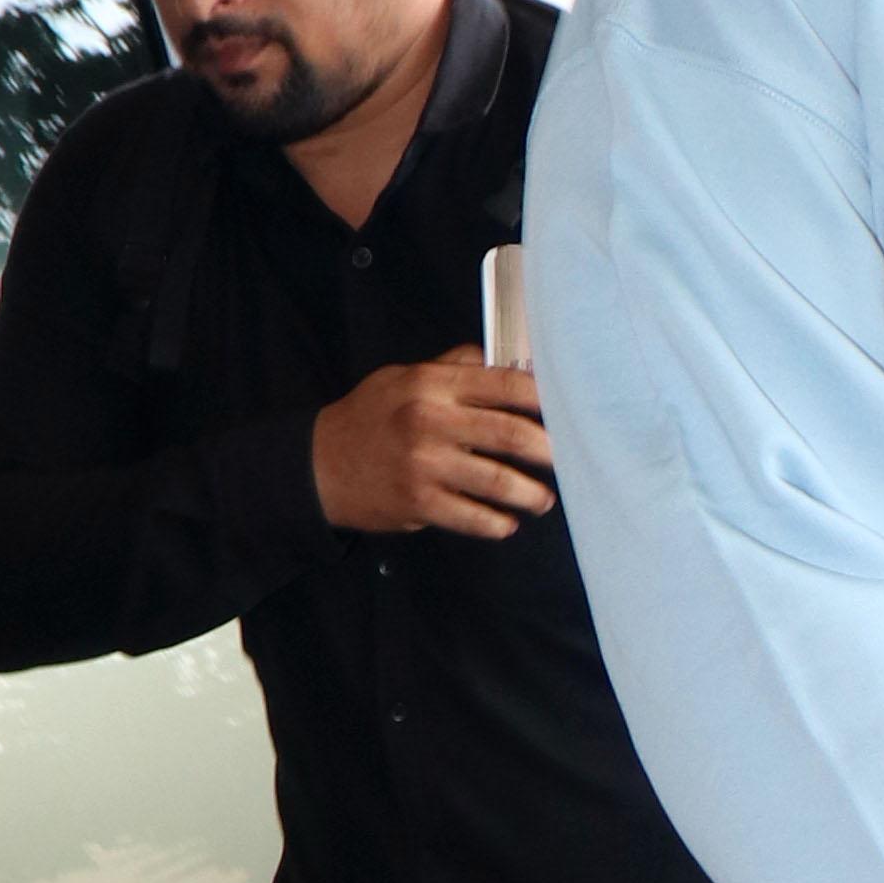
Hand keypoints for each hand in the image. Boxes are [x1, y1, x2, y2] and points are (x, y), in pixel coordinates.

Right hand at [311, 347, 555, 539]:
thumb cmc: (368, 418)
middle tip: (564, 460)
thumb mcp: (403, 378)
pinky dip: (496, 523)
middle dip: (548, 450)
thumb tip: (498, 359)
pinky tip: (507, 523)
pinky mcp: (418, 501)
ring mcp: (425, 464)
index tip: (565, 410)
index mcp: (432, 384)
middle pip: (510, 433)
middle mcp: (430, 420)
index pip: (503, 384)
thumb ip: (452, 369)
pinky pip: (471, 516)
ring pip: (497, 481)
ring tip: (542, 500)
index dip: (542, 397)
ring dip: (530, 494)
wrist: (319, 465)